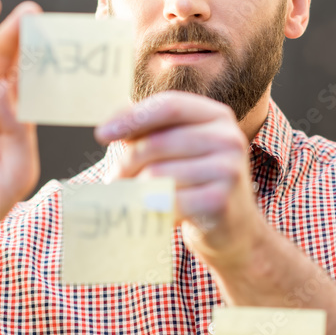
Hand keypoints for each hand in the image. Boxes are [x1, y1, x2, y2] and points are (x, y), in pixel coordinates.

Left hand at [94, 91, 267, 272]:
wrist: (233, 229)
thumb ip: (150, 131)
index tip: (102, 133)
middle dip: (126, 162)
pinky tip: (146, 212)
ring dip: (133, 189)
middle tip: (112, 180)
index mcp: (217, 116)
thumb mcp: (180, 149)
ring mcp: (228, 170)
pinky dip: (147, 208)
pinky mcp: (219, 202)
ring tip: (128, 198)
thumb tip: (109, 126)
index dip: (133, 117)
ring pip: (156, 174)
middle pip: (158, 142)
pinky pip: (165, 201)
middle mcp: (229, 138)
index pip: (169, 105)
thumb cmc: (196, 183)